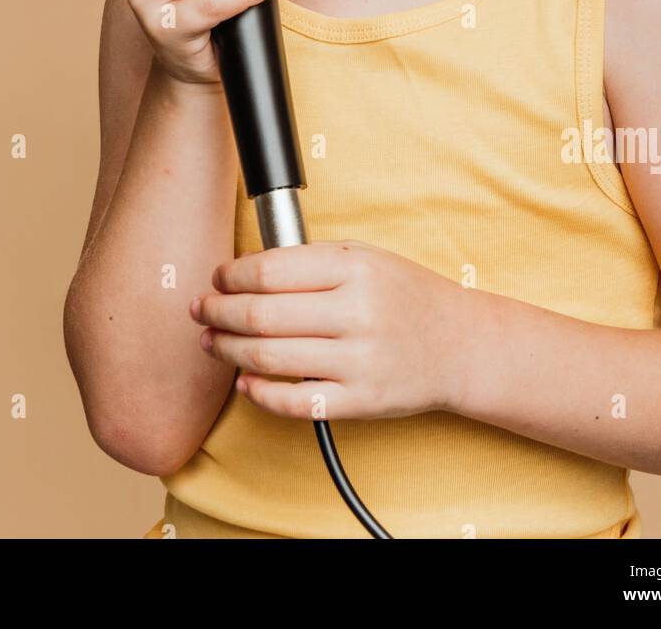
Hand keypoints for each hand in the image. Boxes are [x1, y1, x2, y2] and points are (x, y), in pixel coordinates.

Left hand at [189, 241, 466, 420]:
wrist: (460, 345)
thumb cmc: (406, 295)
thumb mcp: (366, 257)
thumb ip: (311, 260)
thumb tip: (245, 269)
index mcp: (356, 269)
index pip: (271, 270)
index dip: (232, 275)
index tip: (217, 277)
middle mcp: (357, 314)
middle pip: (261, 315)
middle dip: (218, 312)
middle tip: (200, 309)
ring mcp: (358, 362)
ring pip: (269, 359)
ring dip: (228, 350)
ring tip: (212, 342)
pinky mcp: (360, 403)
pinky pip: (294, 403)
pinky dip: (259, 393)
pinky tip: (245, 381)